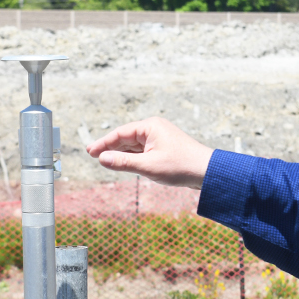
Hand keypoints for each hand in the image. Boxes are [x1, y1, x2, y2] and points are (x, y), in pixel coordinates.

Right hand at [87, 117, 213, 188]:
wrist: (207, 172)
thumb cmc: (181, 166)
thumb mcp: (147, 166)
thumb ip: (123, 162)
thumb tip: (103, 159)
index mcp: (150, 127)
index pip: (120, 133)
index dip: (104, 143)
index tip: (90, 151)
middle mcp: (154, 129)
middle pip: (126, 138)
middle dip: (110, 147)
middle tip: (93, 156)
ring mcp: (160, 139)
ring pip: (134, 146)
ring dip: (121, 154)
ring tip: (105, 161)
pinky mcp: (164, 149)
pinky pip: (143, 151)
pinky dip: (133, 157)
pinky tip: (124, 164)